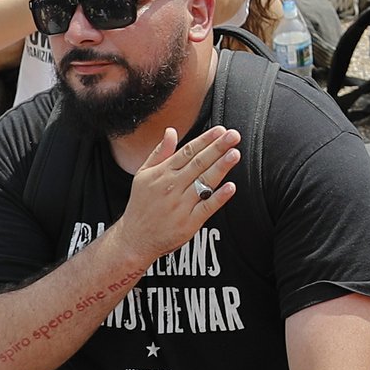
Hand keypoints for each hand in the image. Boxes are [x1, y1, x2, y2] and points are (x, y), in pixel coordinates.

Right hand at [109, 123, 241, 261]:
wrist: (134, 238)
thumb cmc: (141, 205)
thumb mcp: (143, 174)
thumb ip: (159, 152)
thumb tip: (171, 131)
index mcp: (162, 173)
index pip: (187, 152)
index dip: (205, 140)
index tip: (220, 130)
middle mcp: (172, 187)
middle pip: (198, 163)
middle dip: (218, 148)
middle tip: (233, 136)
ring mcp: (181, 205)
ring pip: (204, 182)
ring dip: (221, 167)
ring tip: (234, 154)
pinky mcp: (189, 223)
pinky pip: (206, 207)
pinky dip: (219, 197)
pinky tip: (230, 187)